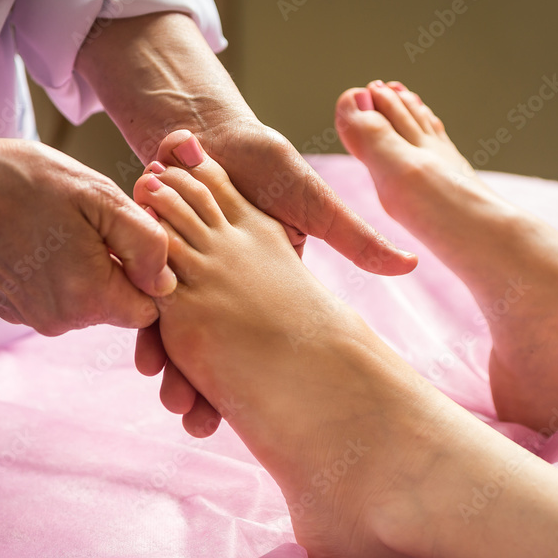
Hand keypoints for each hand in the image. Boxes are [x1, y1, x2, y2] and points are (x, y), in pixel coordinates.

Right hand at [0, 135, 175, 334]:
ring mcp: (33, 319)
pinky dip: (59, 276)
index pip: (151, 310)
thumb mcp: (101, 197)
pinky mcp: (13, 311)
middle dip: (120, 272)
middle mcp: (62, 321)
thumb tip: (168, 283)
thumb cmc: (27, 180)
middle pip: (119, 308)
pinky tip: (41, 240)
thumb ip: (147, 244)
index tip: (135, 240)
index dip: (152, 276)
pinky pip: (57, 300)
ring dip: (90, 273)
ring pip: (89, 304)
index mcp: (90, 297)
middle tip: (97, 226)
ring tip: (66, 228)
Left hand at [136, 126, 419, 435]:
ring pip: (181, 339)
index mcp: (264, 285)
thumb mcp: (312, 202)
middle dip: (204, 390)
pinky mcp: (157, 263)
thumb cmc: (264, 167)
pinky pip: (154, 304)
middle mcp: (226, 290)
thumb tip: (409, 266)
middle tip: (198, 421)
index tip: (240, 414)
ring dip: (175, 370)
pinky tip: (148, 358)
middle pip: (218, 353)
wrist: (201, 135)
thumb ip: (353, 237)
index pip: (263, 345)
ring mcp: (190, 280)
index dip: (252, 385)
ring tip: (175, 399)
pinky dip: (149, 329)